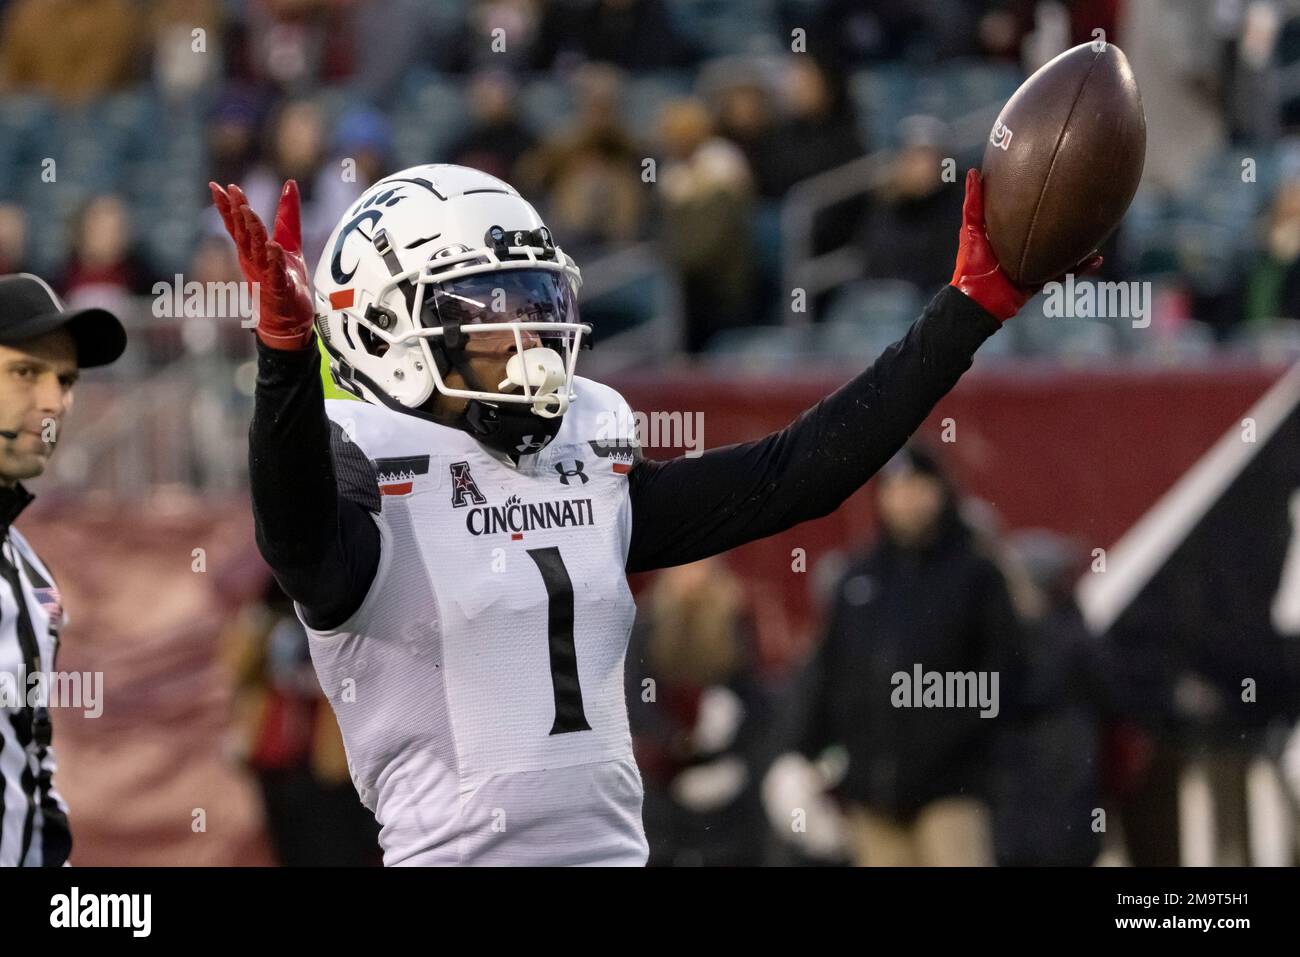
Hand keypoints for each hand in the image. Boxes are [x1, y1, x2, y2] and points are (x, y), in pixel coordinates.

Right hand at [210, 180, 315, 350]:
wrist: (289, 321)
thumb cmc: (285, 281)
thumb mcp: (288, 243)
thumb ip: (287, 215)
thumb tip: (290, 183)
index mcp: (251, 251)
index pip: (236, 225)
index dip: (227, 206)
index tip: (217, 186)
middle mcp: (253, 262)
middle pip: (243, 234)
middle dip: (237, 212)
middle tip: (232, 191)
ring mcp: (264, 276)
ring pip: (256, 250)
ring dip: (252, 231)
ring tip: (248, 211)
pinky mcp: (278, 290)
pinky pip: (275, 273)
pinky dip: (273, 260)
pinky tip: (272, 246)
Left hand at [949, 169, 1101, 321]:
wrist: (977, 301)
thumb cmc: (970, 265)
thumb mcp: (972, 229)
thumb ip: (973, 203)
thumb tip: (975, 172)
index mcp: (1005, 235)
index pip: (1022, 213)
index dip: (1034, 200)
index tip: (1048, 182)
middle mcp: (1021, 249)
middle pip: (1047, 231)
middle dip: (1063, 220)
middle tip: (1081, 201)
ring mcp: (1032, 265)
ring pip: (1061, 252)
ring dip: (1078, 243)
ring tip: (1096, 229)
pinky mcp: (1040, 281)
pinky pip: (1065, 273)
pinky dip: (1082, 267)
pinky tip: (1097, 258)